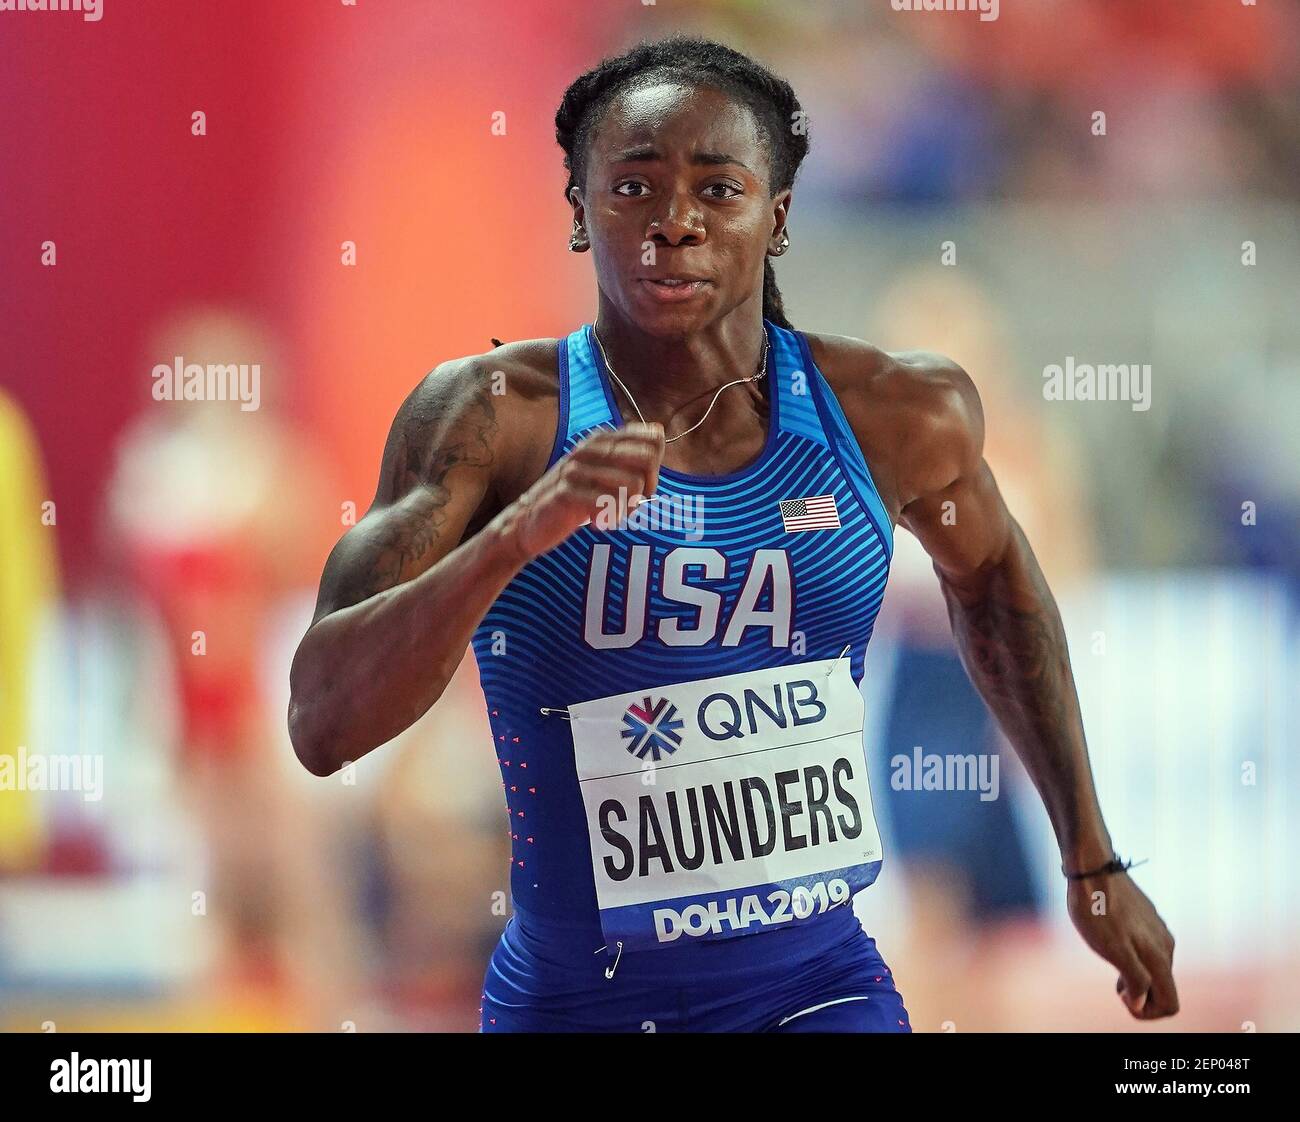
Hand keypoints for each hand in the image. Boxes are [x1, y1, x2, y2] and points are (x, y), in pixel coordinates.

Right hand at [498, 422, 664, 562]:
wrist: (528, 522)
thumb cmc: (572, 498)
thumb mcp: (601, 471)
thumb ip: (628, 454)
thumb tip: (659, 433)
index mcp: (601, 440)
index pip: (653, 439)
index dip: (655, 468)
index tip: (640, 487)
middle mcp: (589, 449)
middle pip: (648, 459)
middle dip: (648, 487)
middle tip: (630, 503)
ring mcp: (575, 469)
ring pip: (633, 484)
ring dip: (628, 507)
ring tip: (611, 514)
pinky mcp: (565, 493)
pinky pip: (608, 503)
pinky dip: (609, 518)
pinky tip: (597, 523)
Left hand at [1066, 873, 1177, 1018]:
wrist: (1092, 869)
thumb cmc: (1097, 911)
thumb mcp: (1112, 950)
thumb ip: (1135, 979)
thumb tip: (1140, 1002)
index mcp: (1160, 957)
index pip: (1171, 1004)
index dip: (1147, 1012)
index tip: (1121, 996)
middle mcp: (1166, 945)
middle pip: (1163, 989)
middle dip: (1140, 994)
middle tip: (1114, 980)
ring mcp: (1158, 930)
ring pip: (1155, 968)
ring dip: (1136, 975)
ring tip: (1110, 958)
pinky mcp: (1147, 919)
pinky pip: (1147, 950)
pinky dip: (1133, 957)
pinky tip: (1111, 941)